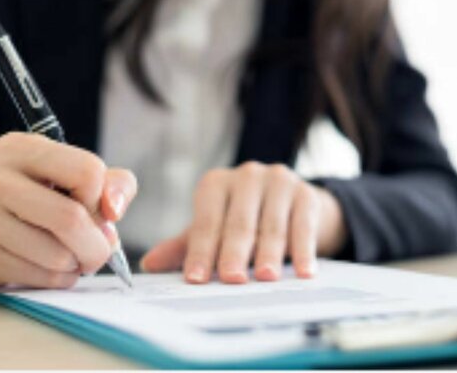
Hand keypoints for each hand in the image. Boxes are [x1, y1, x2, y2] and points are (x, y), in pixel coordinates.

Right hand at [0, 132, 136, 289]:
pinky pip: (39, 276)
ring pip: (57, 254)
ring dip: (76, 265)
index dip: (101, 198)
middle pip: (71, 218)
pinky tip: (51, 270)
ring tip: (71, 258)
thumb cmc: (26, 202)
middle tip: (99, 251)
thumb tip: (114, 210)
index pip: (86, 171)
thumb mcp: (65, 178)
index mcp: (19, 147)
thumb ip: (109, 184)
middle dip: (97, 244)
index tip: (95, 210)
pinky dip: (57, 279)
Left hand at [140, 162, 347, 283]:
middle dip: (234, 253)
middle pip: (238, 223)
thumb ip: (186, 246)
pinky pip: (303, 225)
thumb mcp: (215, 230)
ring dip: (270, 254)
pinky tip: (305, 272)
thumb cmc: (246, 222)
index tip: (195, 279)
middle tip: (232, 278)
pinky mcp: (307, 193)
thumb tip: (149, 265)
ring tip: (267, 277)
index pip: (206, 222)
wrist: (296, 207)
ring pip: (272, 225)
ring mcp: (278, 181)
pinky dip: (304, 251)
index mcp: (216, 184)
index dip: (200, 251)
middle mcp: (246, 176)